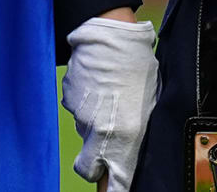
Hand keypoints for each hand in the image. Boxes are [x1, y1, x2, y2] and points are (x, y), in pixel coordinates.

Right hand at [63, 15, 158, 191]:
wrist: (109, 39)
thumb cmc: (138, 71)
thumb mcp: (148, 109)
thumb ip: (137, 136)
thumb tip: (129, 156)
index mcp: (126, 140)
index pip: (115, 185)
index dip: (113, 191)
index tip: (113, 191)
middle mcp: (100, 135)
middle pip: (87, 170)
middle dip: (93, 167)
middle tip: (102, 156)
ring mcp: (81, 119)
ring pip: (83, 136)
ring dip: (93, 128)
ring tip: (106, 103)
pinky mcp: (69, 102)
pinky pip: (76, 113)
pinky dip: (84, 107)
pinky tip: (95, 90)